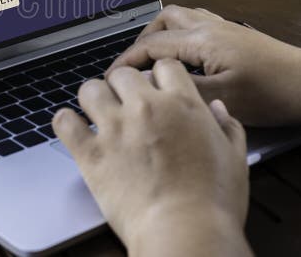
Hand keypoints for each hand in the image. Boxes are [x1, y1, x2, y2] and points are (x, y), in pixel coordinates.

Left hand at [53, 60, 250, 255]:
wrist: (186, 233)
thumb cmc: (213, 203)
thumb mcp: (235, 159)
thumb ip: (227, 127)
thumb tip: (217, 108)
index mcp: (182, 105)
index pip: (163, 67)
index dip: (159, 77)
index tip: (156, 88)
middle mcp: (145, 109)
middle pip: (123, 74)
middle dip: (124, 86)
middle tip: (126, 103)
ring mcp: (115, 129)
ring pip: (90, 89)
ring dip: (94, 98)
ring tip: (99, 112)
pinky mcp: (91, 153)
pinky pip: (64, 122)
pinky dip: (66, 122)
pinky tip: (73, 127)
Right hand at [109, 5, 300, 126]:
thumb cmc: (271, 94)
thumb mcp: (219, 99)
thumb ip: (179, 89)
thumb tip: (146, 86)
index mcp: (201, 39)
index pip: (150, 45)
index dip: (126, 62)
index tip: (111, 78)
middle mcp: (210, 26)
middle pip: (163, 20)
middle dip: (141, 41)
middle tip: (132, 67)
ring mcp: (224, 27)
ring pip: (181, 16)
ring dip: (161, 33)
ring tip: (154, 59)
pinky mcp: (235, 34)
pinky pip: (197, 22)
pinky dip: (181, 33)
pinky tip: (185, 56)